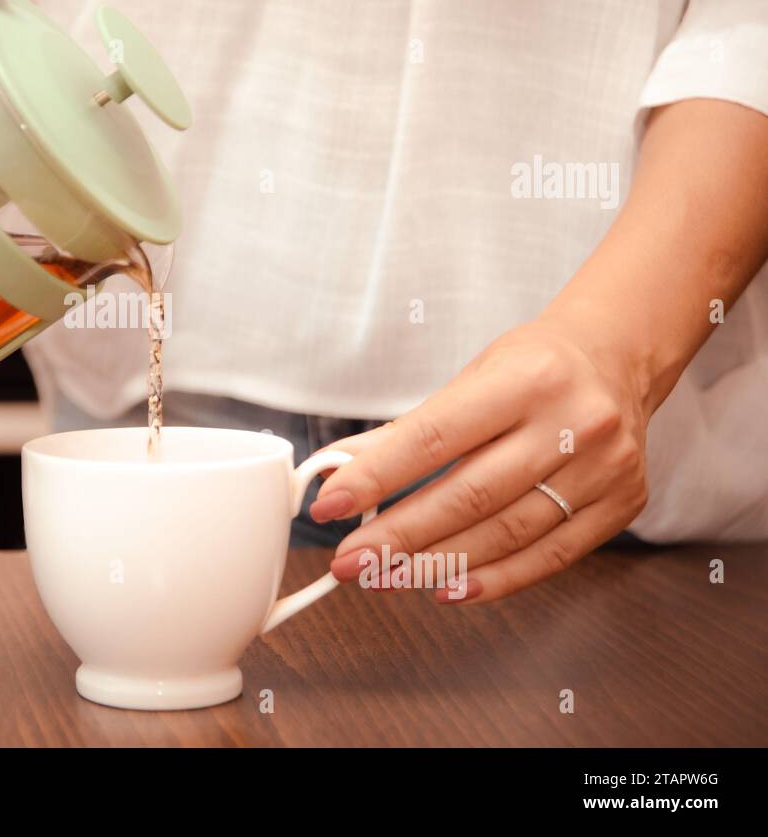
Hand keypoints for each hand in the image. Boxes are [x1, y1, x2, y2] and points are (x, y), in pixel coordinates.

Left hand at [311, 317, 650, 603]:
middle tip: (349, 561)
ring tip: (384, 577)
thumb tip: (339, 472)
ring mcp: (603, 468)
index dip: (376, 477)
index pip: (433, 438)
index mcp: (526, 379)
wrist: (619, 359)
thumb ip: (406, 431)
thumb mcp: (470, 379)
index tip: (328, 506)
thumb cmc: (532, 367)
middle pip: (468, 495)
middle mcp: (572, 424)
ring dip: (435, 564)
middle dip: (398, 536)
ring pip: (505, 533)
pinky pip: (548, 557)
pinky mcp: (620, 505)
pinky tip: (447, 589)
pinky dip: (493, 579)